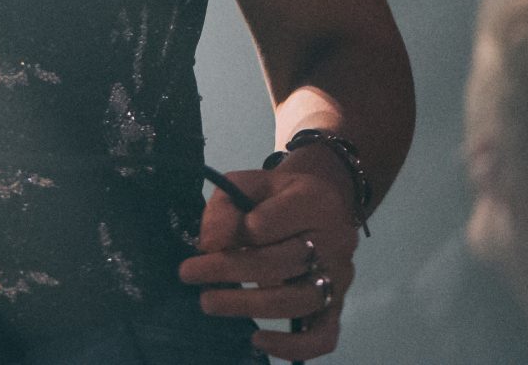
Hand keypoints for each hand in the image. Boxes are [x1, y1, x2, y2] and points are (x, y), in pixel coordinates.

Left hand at [179, 156, 358, 359]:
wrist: (320, 203)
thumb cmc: (274, 196)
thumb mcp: (246, 183)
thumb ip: (225, 208)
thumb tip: (210, 245)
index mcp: (313, 201)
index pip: (274, 220)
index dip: (241, 230)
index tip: (210, 241)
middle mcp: (335, 241)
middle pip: (280, 262)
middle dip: (228, 270)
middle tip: (188, 275)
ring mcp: (338, 277)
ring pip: (298, 299)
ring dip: (248, 305)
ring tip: (209, 302)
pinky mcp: (336, 305)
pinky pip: (324, 334)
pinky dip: (293, 345)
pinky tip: (258, 340)